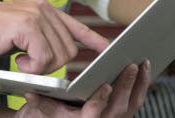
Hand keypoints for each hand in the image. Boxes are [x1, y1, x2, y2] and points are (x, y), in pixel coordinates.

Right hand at [0, 0, 109, 74]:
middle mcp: (43, 7)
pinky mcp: (27, 25)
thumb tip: (61, 54)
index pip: (75, 25)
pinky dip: (31, 68)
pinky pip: (43, 59)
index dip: (92, 39)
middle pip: (69, 48)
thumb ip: (41, 37)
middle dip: (53, 64)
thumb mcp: (20, 32)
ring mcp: (36, 14)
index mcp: (42, 7)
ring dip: (40, 67)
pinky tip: (17, 61)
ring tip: (21, 60)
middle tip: (30, 64)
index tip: (106, 49)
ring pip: (58, 56)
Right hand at [16, 60, 150, 116]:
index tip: (105, 85)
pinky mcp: (124, 113)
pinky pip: (137, 101)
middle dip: (127, 86)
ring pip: (133, 104)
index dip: (101, 101)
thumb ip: (40, 102)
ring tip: (142, 62)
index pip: (94, 114)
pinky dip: (142, 85)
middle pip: (119, 107)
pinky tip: (144, 68)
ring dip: (139, 84)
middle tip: (131, 65)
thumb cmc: (53, 116)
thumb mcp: (43, 110)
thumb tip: (30, 92)